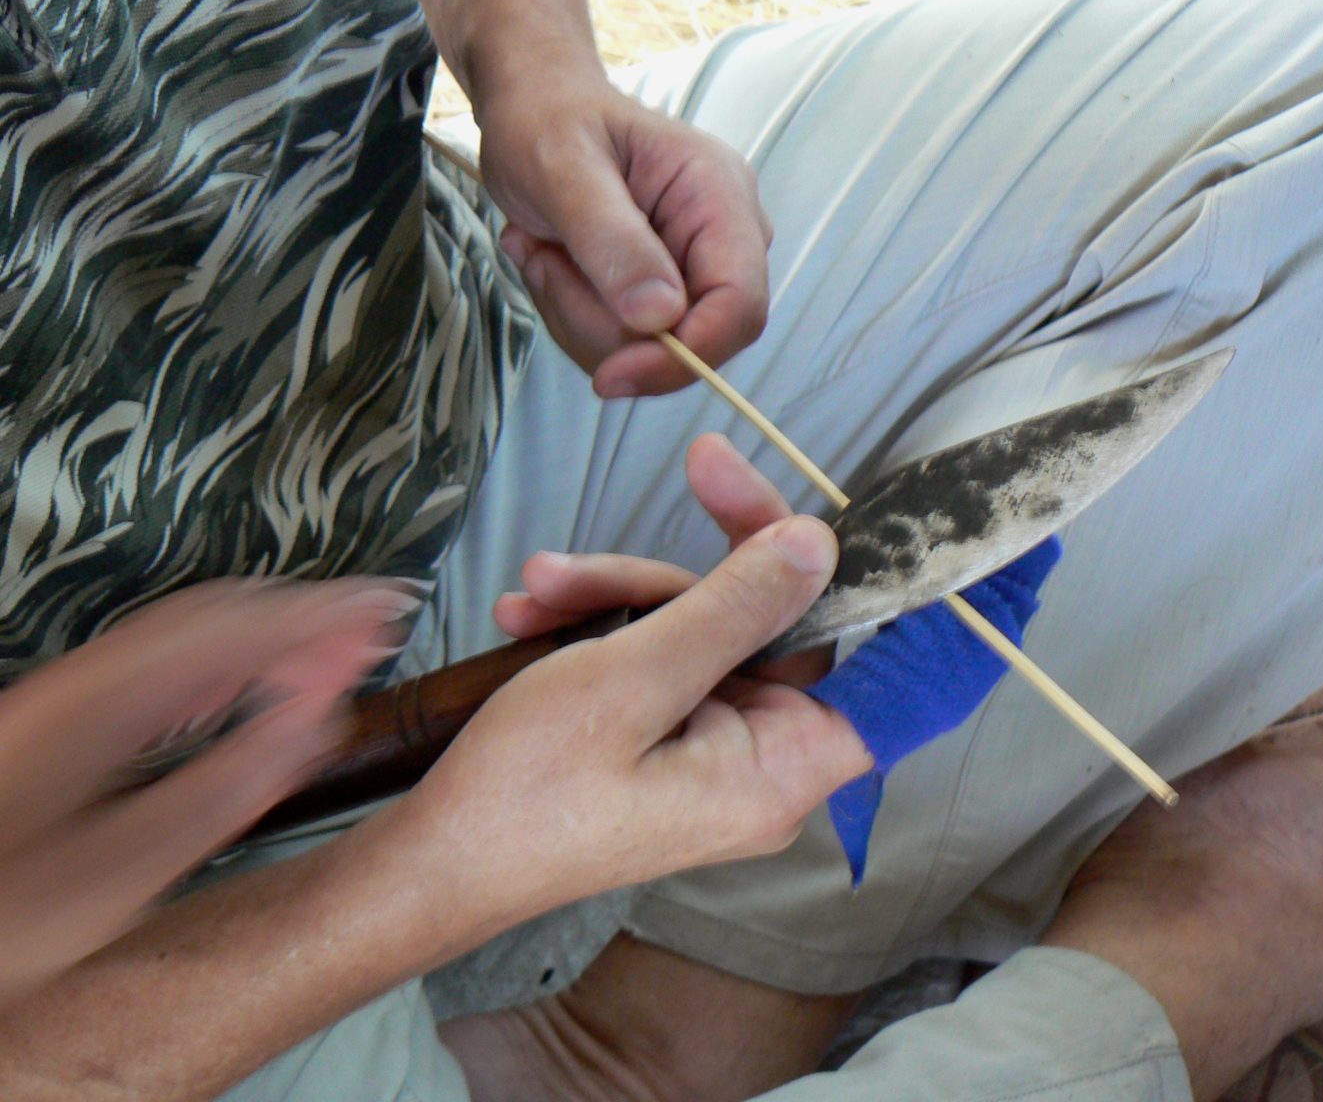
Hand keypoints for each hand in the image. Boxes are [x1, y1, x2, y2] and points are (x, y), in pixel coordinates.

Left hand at [0, 579, 407, 1004]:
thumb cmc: (5, 913)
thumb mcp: (120, 874)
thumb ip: (222, 792)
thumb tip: (312, 725)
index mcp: (100, 704)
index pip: (234, 628)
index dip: (320, 612)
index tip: (385, 608)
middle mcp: (85, 679)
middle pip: (215, 617)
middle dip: (307, 616)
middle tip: (380, 630)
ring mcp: (72, 692)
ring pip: (192, 634)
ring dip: (272, 634)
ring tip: (341, 654)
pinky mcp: (67, 716)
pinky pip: (168, 661)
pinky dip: (231, 658)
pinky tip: (258, 682)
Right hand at [396, 507, 871, 942]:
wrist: (435, 858)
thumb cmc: (524, 790)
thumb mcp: (630, 681)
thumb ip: (732, 608)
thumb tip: (820, 545)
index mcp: (781, 769)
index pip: (886, 676)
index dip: (885, 593)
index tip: (862, 513)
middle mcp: (763, 762)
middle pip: (775, 624)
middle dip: (687, 568)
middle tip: (694, 464)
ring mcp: (714, 751)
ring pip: (705, 628)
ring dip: (623, 595)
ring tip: (539, 589)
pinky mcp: (669, 741)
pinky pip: (664, 659)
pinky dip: (603, 628)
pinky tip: (533, 616)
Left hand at [477, 77, 772, 397]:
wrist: (535, 113)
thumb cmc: (549, 122)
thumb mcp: (564, 168)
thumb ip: (612, 238)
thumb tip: (661, 317)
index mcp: (720, 195)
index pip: (740, 305)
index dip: (685, 355)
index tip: (610, 375)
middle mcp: (726, 238)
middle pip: (694, 339)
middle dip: (608, 325)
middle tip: (543, 262)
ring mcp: (699, 270)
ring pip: (654, 352)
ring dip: (580, 317)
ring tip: (543, 252)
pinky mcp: (668, 295)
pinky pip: (630, 347)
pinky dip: (578, 318)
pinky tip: (554, 264)